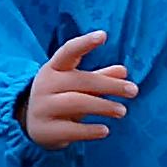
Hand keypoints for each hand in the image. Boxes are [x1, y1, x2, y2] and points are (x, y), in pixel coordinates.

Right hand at [20, 31, 136, 148]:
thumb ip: (99, 77)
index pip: (68, 52)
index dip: (84, 43)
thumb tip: (123, 71)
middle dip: (109, 85)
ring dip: (102, 106)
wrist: (33, 127)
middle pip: (80, 80)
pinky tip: (105, 130)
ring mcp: (42, 107)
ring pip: (75, 102)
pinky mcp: (45, 130)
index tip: (103, 35)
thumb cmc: (61, 98)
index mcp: (54, 69)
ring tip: (122, 111)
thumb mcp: (78, 85)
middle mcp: (45, 85)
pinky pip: (71, 129)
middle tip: (133, 91)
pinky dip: (90, 130)